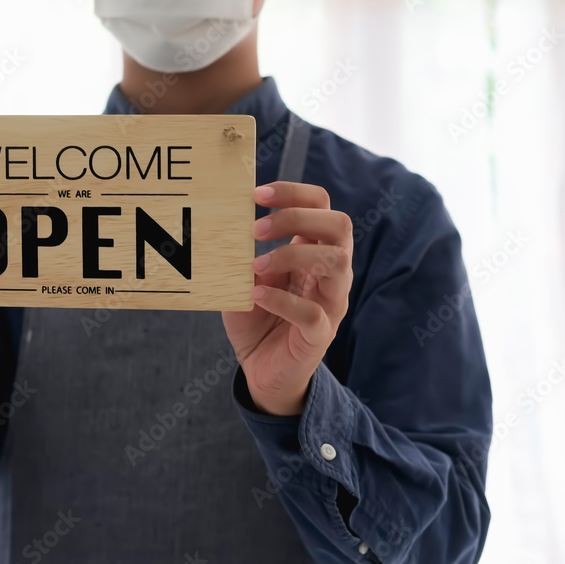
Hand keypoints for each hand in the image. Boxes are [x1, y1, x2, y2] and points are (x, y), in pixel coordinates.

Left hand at [222, 182, 353, 415]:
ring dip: (293, 255)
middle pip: (339, 225)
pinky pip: (313, 313)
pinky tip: (256, 296)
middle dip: (297, 216)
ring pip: (337, 262)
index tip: (256, 194)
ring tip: (257, 264)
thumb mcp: (243, 279)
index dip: (294, 193)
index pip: (322, 206)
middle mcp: (331, 272)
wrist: (262, 371)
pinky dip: (282, 301)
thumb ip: (240, 254)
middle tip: (258, 228)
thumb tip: (225, 225)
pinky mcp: (320, 334)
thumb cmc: (256, 319)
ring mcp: (331, 302)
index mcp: (314, 251)